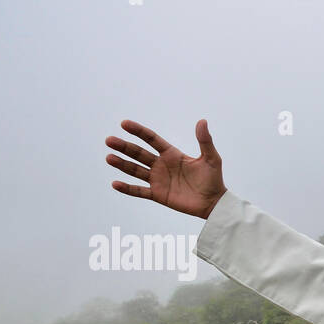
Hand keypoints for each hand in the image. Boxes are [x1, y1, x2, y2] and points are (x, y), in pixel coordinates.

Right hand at [105, 118, 226, 218]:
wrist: (214, 203)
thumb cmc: (214, 179)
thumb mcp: (211, 158)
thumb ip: (205, 141)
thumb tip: (202, 121)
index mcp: (171, 154)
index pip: (151, 139)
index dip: (138, 131)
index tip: (124, 124)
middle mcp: (161, 165)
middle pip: (138, 153)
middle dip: (124, 147)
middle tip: (109, 140)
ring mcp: (158, 180)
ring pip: (135, 170)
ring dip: (122, 164)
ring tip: (109, 157)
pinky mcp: (158, 195)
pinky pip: (139, 191)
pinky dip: (127, 188)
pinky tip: (115, 183)